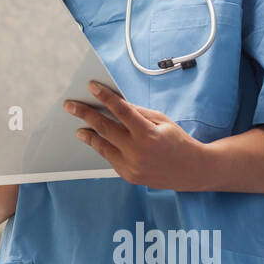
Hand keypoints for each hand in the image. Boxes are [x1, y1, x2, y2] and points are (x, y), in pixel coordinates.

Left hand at [63, 81, 206, 188]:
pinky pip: (111, 159)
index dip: (105, 97)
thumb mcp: (162, 121)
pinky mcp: (129, 176)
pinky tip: (97, 142)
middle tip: (71, 106)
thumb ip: (138, 113)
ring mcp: (132, 167)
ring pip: (103, 147)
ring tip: (79, 129)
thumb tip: (117, 103)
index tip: (92, 87)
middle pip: (105, 129)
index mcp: (148, 134)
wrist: (192, 170)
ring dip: (89, 136)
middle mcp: (137, 151)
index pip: (121, 110)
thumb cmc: (178, 142)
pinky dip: (104, 149)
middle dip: (85, 115)